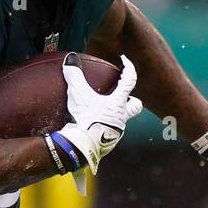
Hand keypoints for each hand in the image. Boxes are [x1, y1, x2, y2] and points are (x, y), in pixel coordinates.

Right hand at [56, 53, 142, 174]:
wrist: (82, 147)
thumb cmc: (84, 119)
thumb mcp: (77, 95)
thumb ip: (74, 76)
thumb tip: (70, 60)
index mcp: (118, 103)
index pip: (130, 81)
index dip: (129, 68)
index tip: (124, 60)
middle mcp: (122, 117)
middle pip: (136, 106)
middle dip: (131, 100)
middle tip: (122, 96)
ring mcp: (116, 132)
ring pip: (121, 120)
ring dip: (115, 114)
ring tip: (101, 111)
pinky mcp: (108, 143)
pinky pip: (109, 132)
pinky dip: (103, 127)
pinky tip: (92, 126)